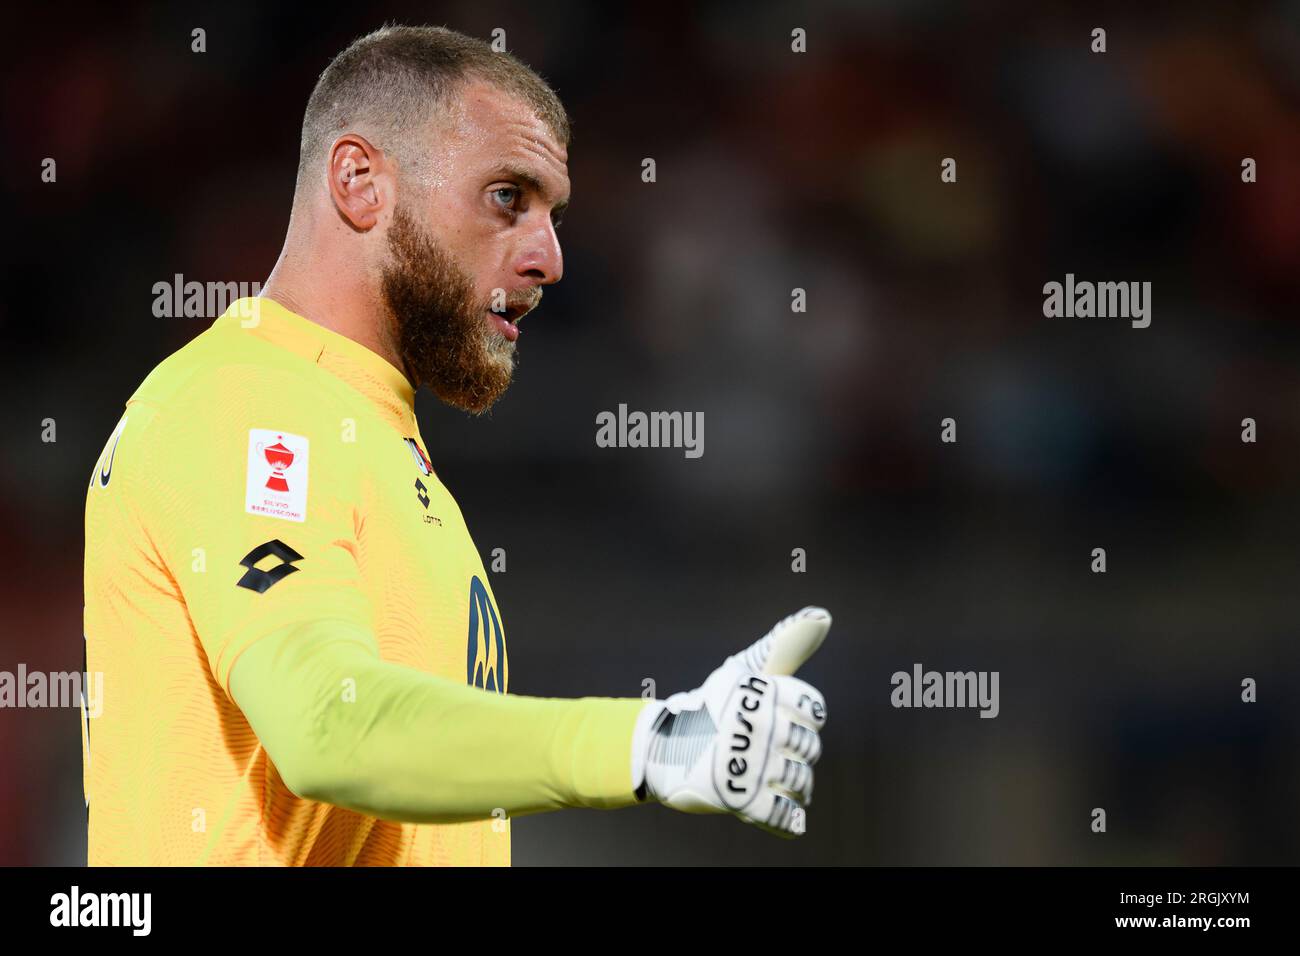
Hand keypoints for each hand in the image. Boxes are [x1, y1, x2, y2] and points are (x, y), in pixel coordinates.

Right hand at [632, 607, 829, 836]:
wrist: (660, 749)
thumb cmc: (711, 706)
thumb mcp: (744, 672)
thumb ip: (784, 644)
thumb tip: (823, 614)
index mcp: (763, 692)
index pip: (813, 711)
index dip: (801, 721)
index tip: (780, 722)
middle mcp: (760, 724)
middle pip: (809, 748)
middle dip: (796, 755)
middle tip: (774, 755)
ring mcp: (751, 763)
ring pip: (801, 781)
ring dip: (794, 787)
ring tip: (774, 781)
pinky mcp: (741, 798)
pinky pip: (782, 815)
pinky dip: (789, 820)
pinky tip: (788, 817)